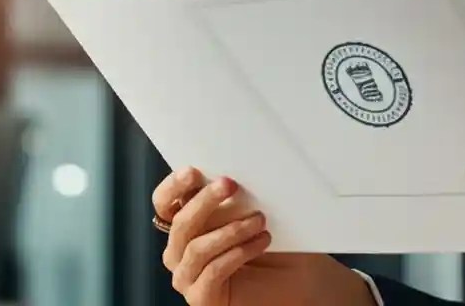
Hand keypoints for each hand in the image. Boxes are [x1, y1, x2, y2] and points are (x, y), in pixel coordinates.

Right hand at [153, 168, 375, 305]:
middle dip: (205, 201)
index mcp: (186, 224)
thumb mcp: (250, 211)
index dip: (173, 186)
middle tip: (231, 184)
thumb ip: (233, 196)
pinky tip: (260, 242)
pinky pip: (212, 271)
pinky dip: (237, 253)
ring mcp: (187, 277)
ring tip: (260, 219)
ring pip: (197, 248)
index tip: (194, 172)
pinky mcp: (201, 298)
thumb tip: (227, 172)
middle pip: (180, 224)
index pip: (165, 203)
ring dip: (231, 230)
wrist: (299, 279)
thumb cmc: (272, 241)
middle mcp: (179, 251)